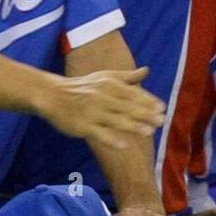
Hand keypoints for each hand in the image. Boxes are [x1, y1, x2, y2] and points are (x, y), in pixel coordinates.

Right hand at [37, 66, 165, 149]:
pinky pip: (100, 134)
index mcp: (110, 85)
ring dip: (134, 126)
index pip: (133, 93)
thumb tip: (147, 70)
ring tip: (150, 132)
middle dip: (146, 114)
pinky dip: (112, 139)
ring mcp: (92, 112)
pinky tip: (125, 145)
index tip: (162, 107)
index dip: (148, 101)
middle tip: (162, 120)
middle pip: (128, 107)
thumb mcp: (105, 77)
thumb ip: (127, 77)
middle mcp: (102, 97)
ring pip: (116, 120)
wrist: (52, 95)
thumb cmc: (83, 86)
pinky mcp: (82, 126)